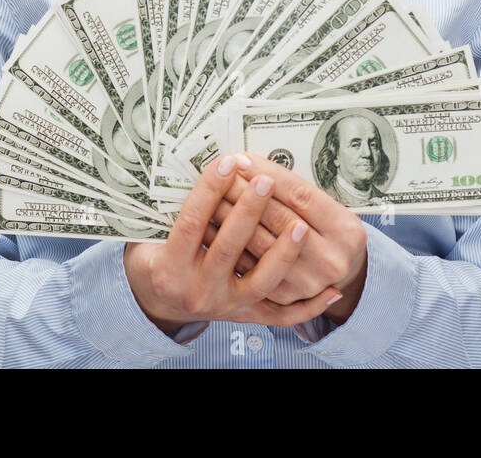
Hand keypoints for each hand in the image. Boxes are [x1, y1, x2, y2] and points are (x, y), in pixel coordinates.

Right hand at [123, 154, 343, 336]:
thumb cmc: (154, 256)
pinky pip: (281, 316)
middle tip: (265, 180)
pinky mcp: (245, 317)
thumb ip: (169, 210)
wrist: (158, 303)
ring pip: (259, 281)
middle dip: (248, 211)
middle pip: (227, 248)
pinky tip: (332, 291)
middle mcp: (197, 291)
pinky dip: (307, 307)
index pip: (192, 223)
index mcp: (168, 267)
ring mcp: (224, 306)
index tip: (226, 163)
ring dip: (282, 253)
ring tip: (300, 225)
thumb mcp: (148, 236)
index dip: (209, 191)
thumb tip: (204, 169)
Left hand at [203, 155, 368, 321]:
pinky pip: (248, 267)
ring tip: (211, 194)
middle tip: (222, 173)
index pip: (301, 196)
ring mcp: (306, 282)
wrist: (340, 274)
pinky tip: (211, 225)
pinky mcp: (282, 296)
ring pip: (259, 243)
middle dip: (245, 191)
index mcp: (347, 231)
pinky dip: (227, 243)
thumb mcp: (329, 209)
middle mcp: (330, 261)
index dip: (269, 175)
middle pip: (278, 218)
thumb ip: (298, 192)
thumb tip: (252, 166)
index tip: (244, 161)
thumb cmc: (328, 231)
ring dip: (230, 215)